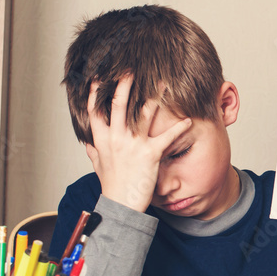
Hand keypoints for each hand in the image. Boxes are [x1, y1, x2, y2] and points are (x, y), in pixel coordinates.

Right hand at [84, 75, 190, 212]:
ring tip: (164, 84)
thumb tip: (88, 144)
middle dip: (124, 85)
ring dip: (155, 98)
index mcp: (102, 139)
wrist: (121, 205)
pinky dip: (179, 128)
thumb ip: (94, 152)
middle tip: (130, 69)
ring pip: (144, 115)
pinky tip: (188, 120)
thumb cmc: (112, 186)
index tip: (98, 77)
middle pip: (118, 105)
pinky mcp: (150, 154)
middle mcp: (116, 138)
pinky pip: (167, 137)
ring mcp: (133, 145)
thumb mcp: (98, 166)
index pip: (94, 110)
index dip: (95, 92)